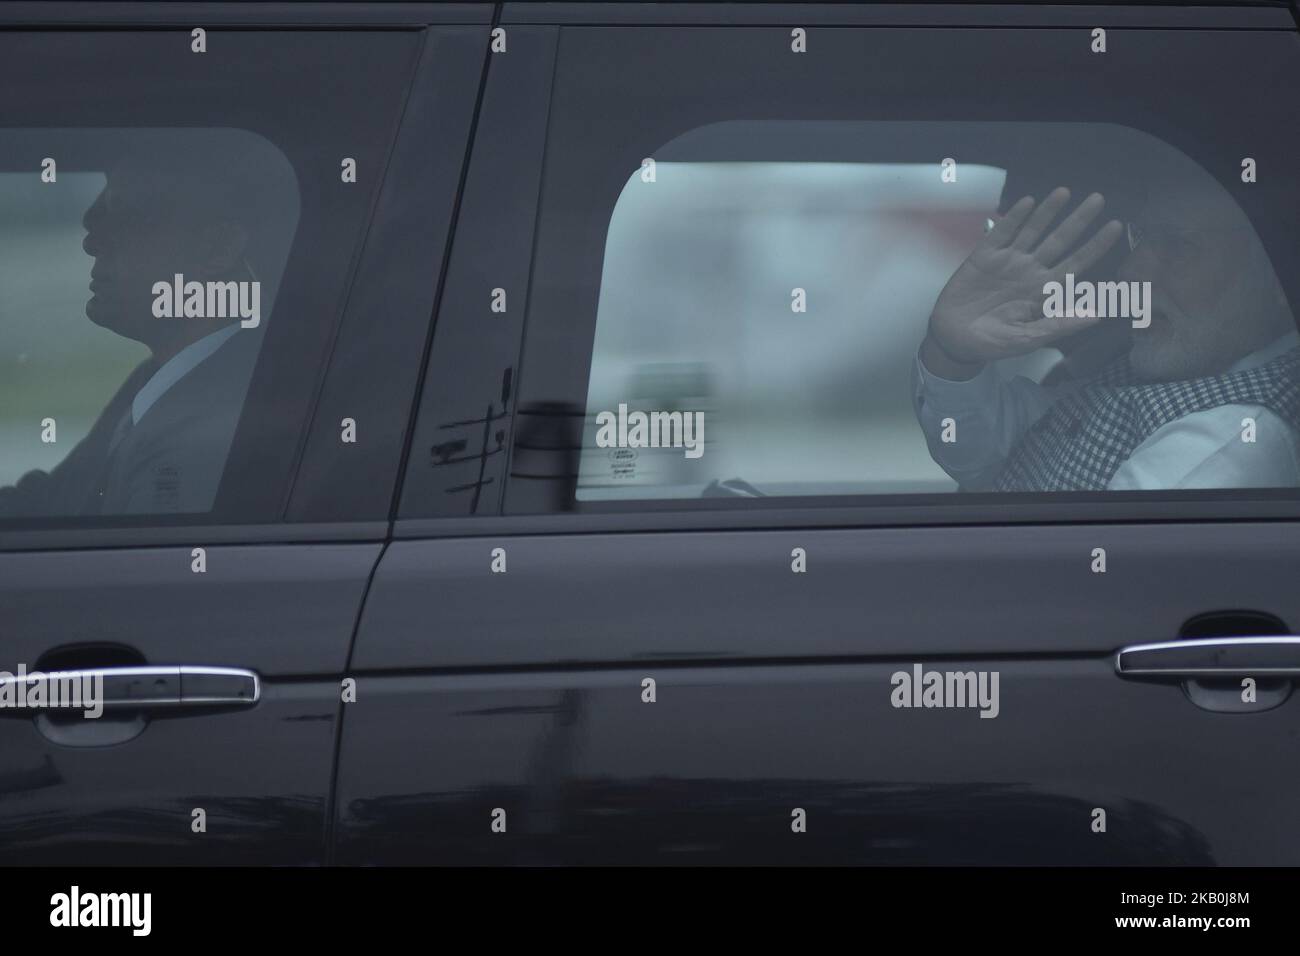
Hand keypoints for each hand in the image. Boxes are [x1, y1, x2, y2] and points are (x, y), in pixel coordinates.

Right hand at [922, 188, 1123, 378]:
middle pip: (1060, 241)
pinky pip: (1002, 232)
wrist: (954, 340)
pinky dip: (1015, 218)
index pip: (1076, 263)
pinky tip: (1028, 203)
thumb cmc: (992, 343)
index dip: (1095, 246)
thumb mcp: (1028, 339)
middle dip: (1079, 220)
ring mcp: (1008, 261)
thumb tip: (1097, 316)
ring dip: (1049, 212)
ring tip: (1064, 192)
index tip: (1115, 227)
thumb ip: (1060, 324)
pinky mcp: (984, 256)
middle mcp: (1030, 271)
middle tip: (1098, 199)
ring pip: (1034, 231)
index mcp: (1044, 291)